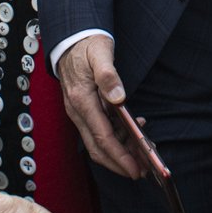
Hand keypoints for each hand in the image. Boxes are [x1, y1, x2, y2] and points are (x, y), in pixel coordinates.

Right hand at [54, 33, 144, 178]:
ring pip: (97, 142)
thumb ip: (108, 75)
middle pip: (97, 148)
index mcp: (82, 100)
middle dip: (119, 163)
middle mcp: (78, 111)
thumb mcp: (100, 53)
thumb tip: (118, 97)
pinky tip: (134, 129)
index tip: (135, 168)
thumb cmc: (86, 46)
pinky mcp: (83, 111)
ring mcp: (79, 113)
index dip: (119, 155)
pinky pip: (98, 131)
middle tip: (140, 171)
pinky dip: (116, 137)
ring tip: (142, 154)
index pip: (102, 137)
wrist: (69, 40)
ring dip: (119, 152)